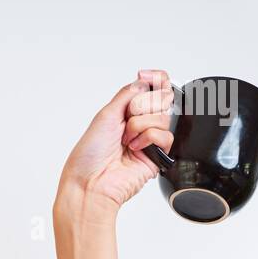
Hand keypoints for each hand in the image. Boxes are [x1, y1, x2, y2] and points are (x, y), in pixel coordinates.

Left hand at [56, 69, 174, 210]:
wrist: (90, 182)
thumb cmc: (90, 154)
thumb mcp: (106, 113)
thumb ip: (128, 93)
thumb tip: (145, 82)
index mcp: (128, 113)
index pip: (153, 88)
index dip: (155, 79)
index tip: (145, 76)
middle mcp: (140, 125)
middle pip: (162, 98)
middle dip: (142, 105)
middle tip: (127, 120)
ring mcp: (149, 141)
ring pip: (164, 116)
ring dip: (140, 125)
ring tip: (126, 140)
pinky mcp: (157, 157)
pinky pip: (166, 136)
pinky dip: (149, 138)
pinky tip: (135, 149)